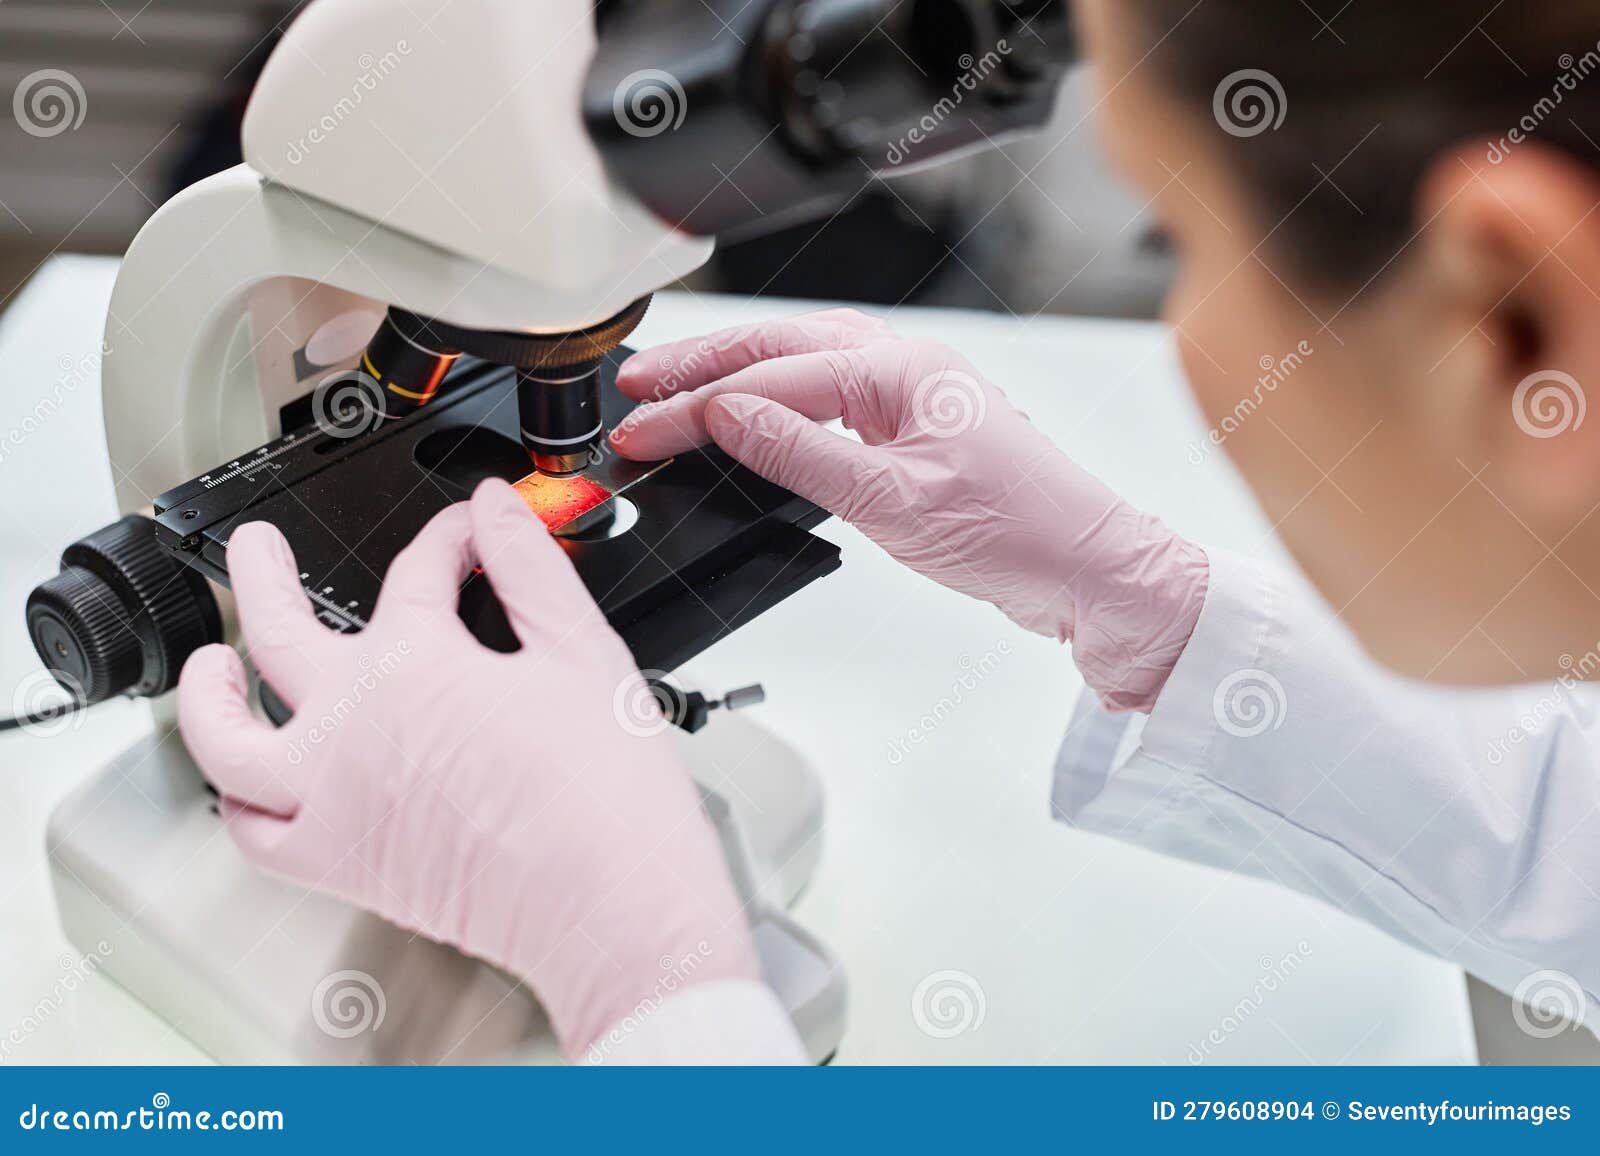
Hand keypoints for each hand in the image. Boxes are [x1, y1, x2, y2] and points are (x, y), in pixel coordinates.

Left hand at [177, 479, 758, 1057]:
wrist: (613, 904)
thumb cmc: (607, 797)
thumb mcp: (582, 653)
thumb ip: (532, 568)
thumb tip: (499, 510)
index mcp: (415, 665)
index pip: (417, 572)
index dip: (448, 540)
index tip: (470, 534)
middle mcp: (352, 726)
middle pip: (278, 629)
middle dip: (265, 572)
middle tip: (258, 548)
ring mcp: (332, 799)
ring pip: (228, 741)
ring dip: (208, 694)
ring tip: (209, 665)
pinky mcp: (339, 864)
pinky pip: (256, 833)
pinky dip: (241, 801)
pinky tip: (249, 781)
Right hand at [612, 310, 1208, 711]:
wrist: (1091, 570)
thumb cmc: (1022, 533)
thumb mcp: (896, 502)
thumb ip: (803, 456)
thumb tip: (729, 418)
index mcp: (899, 372)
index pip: (769, 384)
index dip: (694, 408)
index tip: (639, 430)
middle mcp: (905, 368)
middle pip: (779, 350)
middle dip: (701, 366)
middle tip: (635, 387)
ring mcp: (911, 396)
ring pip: (804, 366)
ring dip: (738, 376)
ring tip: (678, 391)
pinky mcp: (914, 429)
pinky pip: (830, 398)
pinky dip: (780, 402)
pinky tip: (756, 417)